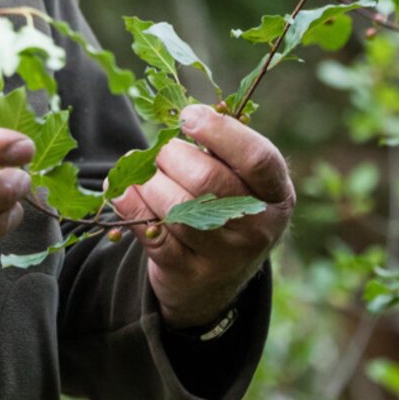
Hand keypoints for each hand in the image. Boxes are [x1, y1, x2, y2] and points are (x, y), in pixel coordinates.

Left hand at [112, 105, 293, 329]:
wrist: (215, 283)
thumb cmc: (225, 210)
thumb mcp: (241, 183)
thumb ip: (221, 152)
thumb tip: (185, 117)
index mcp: (277, 195)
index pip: (256, 158)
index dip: (219, 131)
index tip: (188, 116)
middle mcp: (258, 228)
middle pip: (207, 179)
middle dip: (172, 155)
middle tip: (161, 152)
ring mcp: (225, 255)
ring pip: (175, 206)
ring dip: (148, 181)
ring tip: (143, 174)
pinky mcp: (189, 273)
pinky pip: (151, 230)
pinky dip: (130, 204)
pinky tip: (121, 190)